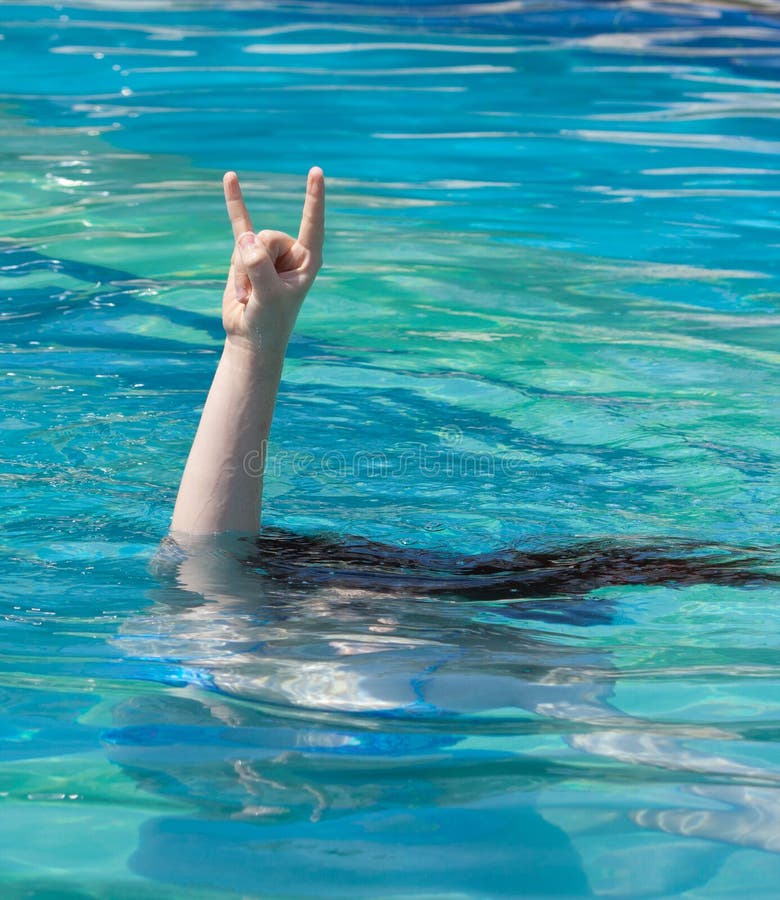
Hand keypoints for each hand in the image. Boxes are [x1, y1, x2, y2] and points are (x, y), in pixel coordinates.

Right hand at [221, 167, 324, 355]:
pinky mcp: (245, 253)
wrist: (250, 338)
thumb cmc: (269, 321)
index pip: (312, 223)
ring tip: (249, 296)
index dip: (314, 198)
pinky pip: (239, 223)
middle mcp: (290, 252)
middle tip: (259, 293)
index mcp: (307, 260)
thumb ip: (259, 267)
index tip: (316, 171)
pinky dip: (235, 202)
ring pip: (246, 242)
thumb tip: (244, 237)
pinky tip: (230, 178)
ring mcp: (267, 251)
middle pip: (267, 237)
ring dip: (241, 273)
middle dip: (256, 265)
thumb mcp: (269, 297)